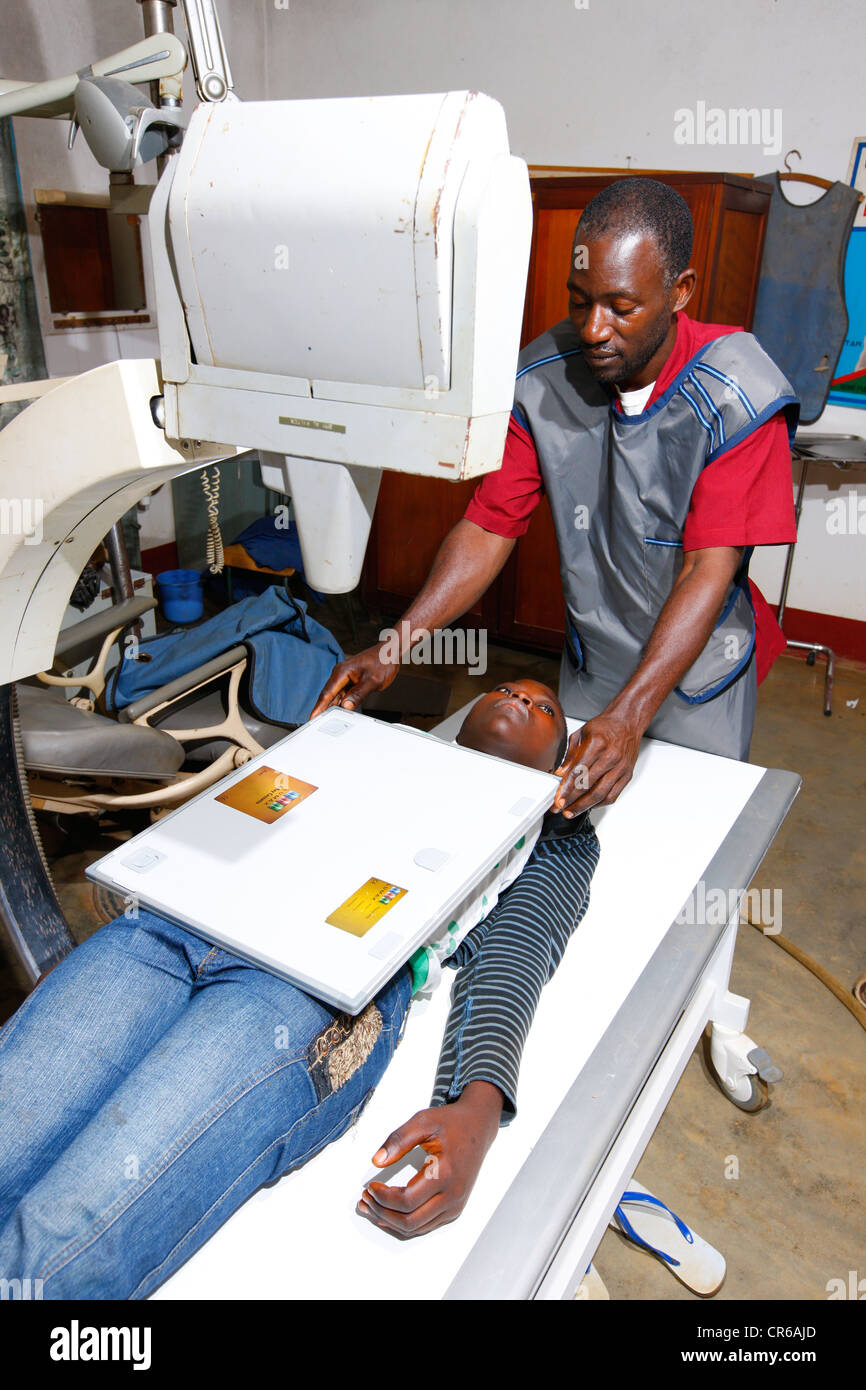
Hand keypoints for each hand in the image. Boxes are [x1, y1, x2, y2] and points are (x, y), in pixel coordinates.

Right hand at [308, 644, 398, 718]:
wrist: (390, 652)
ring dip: (330, 707)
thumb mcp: (373, 681)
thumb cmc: (383, 661)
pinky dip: (340, 703)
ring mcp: (345, 677)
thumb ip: (358, 694)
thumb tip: (346, 706)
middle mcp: (340, 674)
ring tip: (325, 721)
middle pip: (328, 695)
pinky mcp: (350, 680)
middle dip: (322, 710)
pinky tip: (338, 712)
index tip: (312, 718)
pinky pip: (342, 694)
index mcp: (342, 672)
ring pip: (335, 696)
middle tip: (316, 724)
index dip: (319, 707)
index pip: (327, 693)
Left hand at [358, 1081, 502, 1238]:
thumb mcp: (423, 1121)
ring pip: (416, 1228)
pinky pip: (424, 1225)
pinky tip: (388, 1212)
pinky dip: (403, 1223)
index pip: (406, 1200)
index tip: (369, 1186)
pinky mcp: (454, 1208)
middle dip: (381, 1213)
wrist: (478, 1126)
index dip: (383, 1198)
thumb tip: (377, 1161)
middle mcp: (453, 1195)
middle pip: (409, 1221)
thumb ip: (398, 1140)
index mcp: (445, 1173)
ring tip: (370, 1207)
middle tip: (365, 1199)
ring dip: (389, 1221)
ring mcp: (455, 1205)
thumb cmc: (451, 1123)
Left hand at [553, 711, 641, 814]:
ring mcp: (620, 767)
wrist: (627, 722)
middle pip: (589, 785)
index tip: (558, 799)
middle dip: (572, 800)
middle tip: (560, 808)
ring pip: (601, 794)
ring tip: (572, 811)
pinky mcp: (627, 775)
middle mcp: (610, 757)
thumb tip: (561, 773)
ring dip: (585, 806)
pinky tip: (589, 806)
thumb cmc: (605, 727)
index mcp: (597, 744)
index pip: (578, 771)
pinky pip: (613, 795)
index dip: (566, 788)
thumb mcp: (581, 734)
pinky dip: (600, 803)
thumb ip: (570, 755)